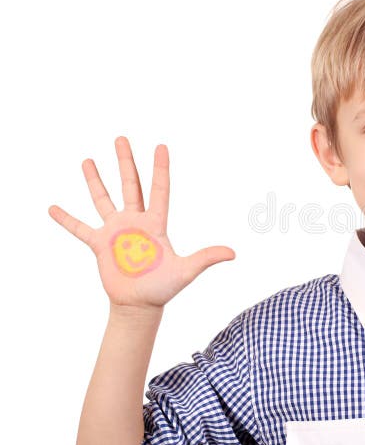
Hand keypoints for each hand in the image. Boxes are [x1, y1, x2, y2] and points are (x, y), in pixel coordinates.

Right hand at [48, 136, 234, 309]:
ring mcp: (116, 231)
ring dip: (95, 180)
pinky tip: (52, 208)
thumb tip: (233, 254)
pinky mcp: (100, 245)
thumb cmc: (164, 288)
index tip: (161, 146)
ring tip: (87, 159)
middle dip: (126, 162)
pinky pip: (79, 228)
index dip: (160, 168)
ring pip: (104, 199)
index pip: (158, 189)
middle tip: (121, 139)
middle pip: (130, 185)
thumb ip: (206, 258)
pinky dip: (66, 219)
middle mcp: (135, 222)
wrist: (140, 306)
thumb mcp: (186, 271)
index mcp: (156, 224)